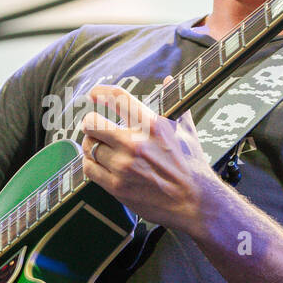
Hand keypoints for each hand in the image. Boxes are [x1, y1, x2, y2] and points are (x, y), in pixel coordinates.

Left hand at [79, 78, 219, 232]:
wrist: (194, 202)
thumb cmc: (191, 166)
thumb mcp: (186, 130)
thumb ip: (173, 103)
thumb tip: (170, 81)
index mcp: (152, 125)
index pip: (118, 98)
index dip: (101, 92)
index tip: (93, 94)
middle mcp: (135, 143)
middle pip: (92, 123)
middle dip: (91, 122)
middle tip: (94, 126)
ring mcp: (124, 166)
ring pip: (89, 146)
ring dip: (90, 144)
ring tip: (98, 146)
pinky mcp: (117, 186)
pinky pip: (89, 168)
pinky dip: (90, 163)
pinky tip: (98, 162)